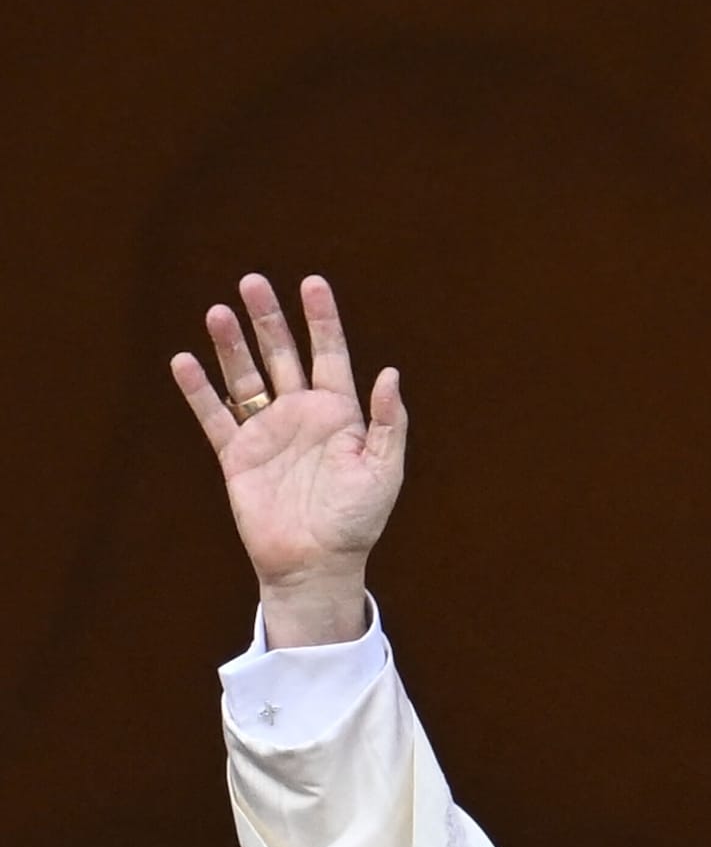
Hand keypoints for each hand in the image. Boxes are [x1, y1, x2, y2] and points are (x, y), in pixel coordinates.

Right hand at [169, 273, 405, 645]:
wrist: (316, 565)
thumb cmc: (357, 522)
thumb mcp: (384, 471)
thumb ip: (389, 423)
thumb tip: (391, 373)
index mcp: (339, 415)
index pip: (331, 355)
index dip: (322, 319)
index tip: (312, 282)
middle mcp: (301, 416)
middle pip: (282, 354)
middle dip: (268, 319)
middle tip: (252, 282)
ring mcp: (267, 433)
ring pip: (245, 377)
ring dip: (231, 345)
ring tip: (219, 311)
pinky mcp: (238, 456)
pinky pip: (214, 416)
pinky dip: (198, 390)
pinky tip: (184, 361)